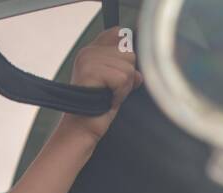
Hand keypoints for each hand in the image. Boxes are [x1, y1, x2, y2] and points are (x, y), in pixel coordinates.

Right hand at [58, 26, 143, 146]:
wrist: (83, 127)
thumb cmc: (98, 108)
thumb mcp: (115, 86)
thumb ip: (125, 72)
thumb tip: (139, 74)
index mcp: (92, 51)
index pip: (118, 34)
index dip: (126, 56)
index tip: (119, 75)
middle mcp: (88, 52)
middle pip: (129, 54)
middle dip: (127, 77)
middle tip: (112, 91)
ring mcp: (88, 60)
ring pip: (128, 67)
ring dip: (124, 87)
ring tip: (109, 96)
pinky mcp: (91, 72)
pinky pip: (122, 79)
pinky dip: (120, 93)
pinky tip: (108, 99)